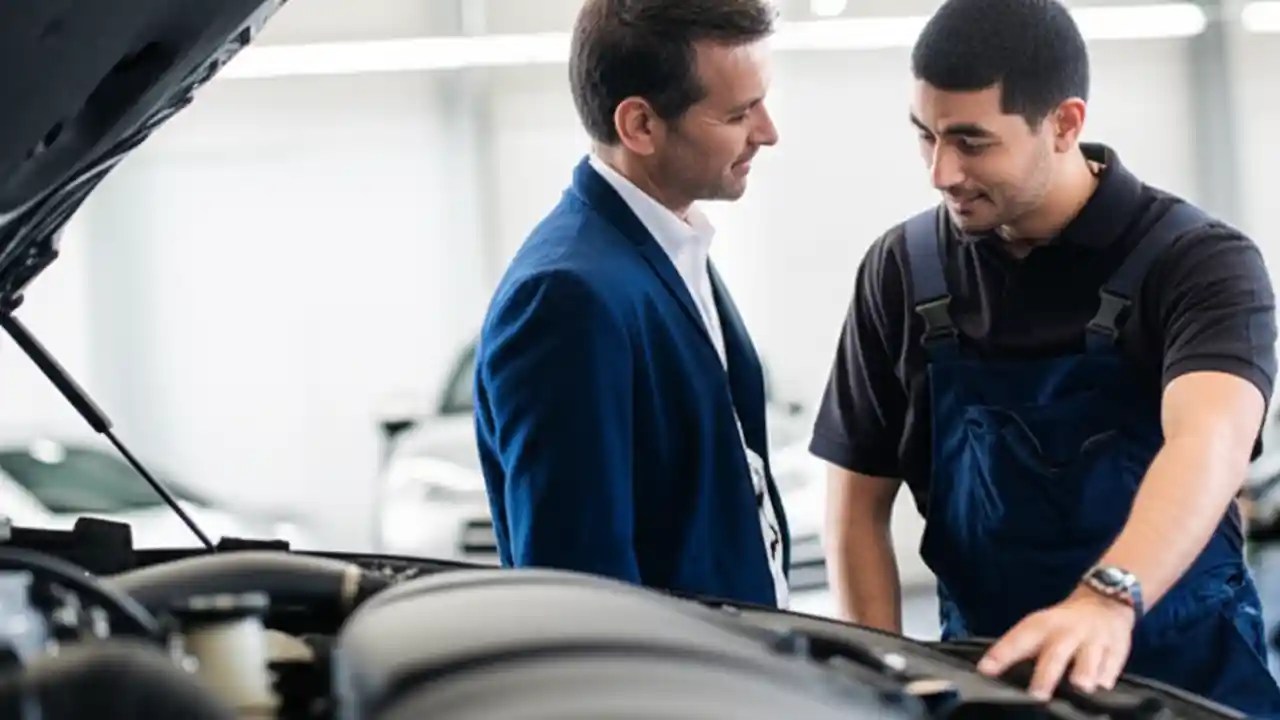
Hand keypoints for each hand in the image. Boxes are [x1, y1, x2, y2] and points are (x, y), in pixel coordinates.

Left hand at [976, 587, 1136, 699]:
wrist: (1104, 602)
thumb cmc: (1063, 624)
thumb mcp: (1039, 627)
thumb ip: (1020, 649)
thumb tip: (992, 673)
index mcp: (1041, 626)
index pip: (1017, 640)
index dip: (1001, 655)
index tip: (985, 670)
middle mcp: (1066, 633)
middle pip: (1055, 654)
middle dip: (1046, 675)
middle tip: (1037, 694)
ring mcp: (1093, 641)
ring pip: (1089, 659)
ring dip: (1084, 673)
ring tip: (1081, 687)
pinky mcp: (1117, 650)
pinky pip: (1112, 666)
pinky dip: (1107, 678)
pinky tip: (1103, 687)